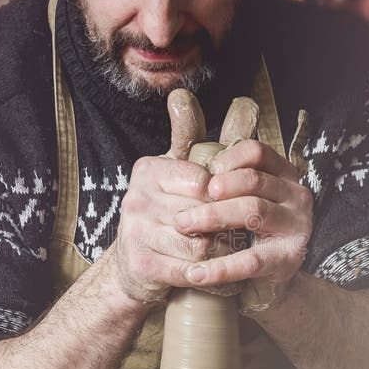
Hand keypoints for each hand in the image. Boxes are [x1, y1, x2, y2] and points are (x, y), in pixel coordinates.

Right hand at [111, 89, 212, 302]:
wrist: (132, 268)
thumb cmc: (164, 216)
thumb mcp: (173, 172)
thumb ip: (184, 135)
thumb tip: (182, 93)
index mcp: (148, 171)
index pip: (206, 182)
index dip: (222, 198)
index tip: (226, 206)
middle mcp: (136, 198)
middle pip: (205, 213)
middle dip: (225, 228)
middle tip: (235, 236)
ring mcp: (135, 233)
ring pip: (201, 244)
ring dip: (221, 254)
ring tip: (227, 254)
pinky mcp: (142, 265)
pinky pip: (191, 270)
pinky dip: (208, 275)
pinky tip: (213, 273)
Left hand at [174, 100, 313, 313]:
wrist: (265, 282)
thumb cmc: (242, 230)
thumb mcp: (230, 193)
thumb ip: (210, 156)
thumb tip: (178, 100)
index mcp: (283, 173)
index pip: (258, 152)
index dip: (228, 160)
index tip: (203, 177)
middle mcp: (296, 195)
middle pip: (252, 181)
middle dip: (212, 194)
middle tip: (181, 208)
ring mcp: (297, 226)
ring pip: (253, 212)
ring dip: (213, 218)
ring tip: (184, 227)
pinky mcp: (289, 259)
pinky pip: (251, 260)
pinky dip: (220, 267)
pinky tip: (196, 273)